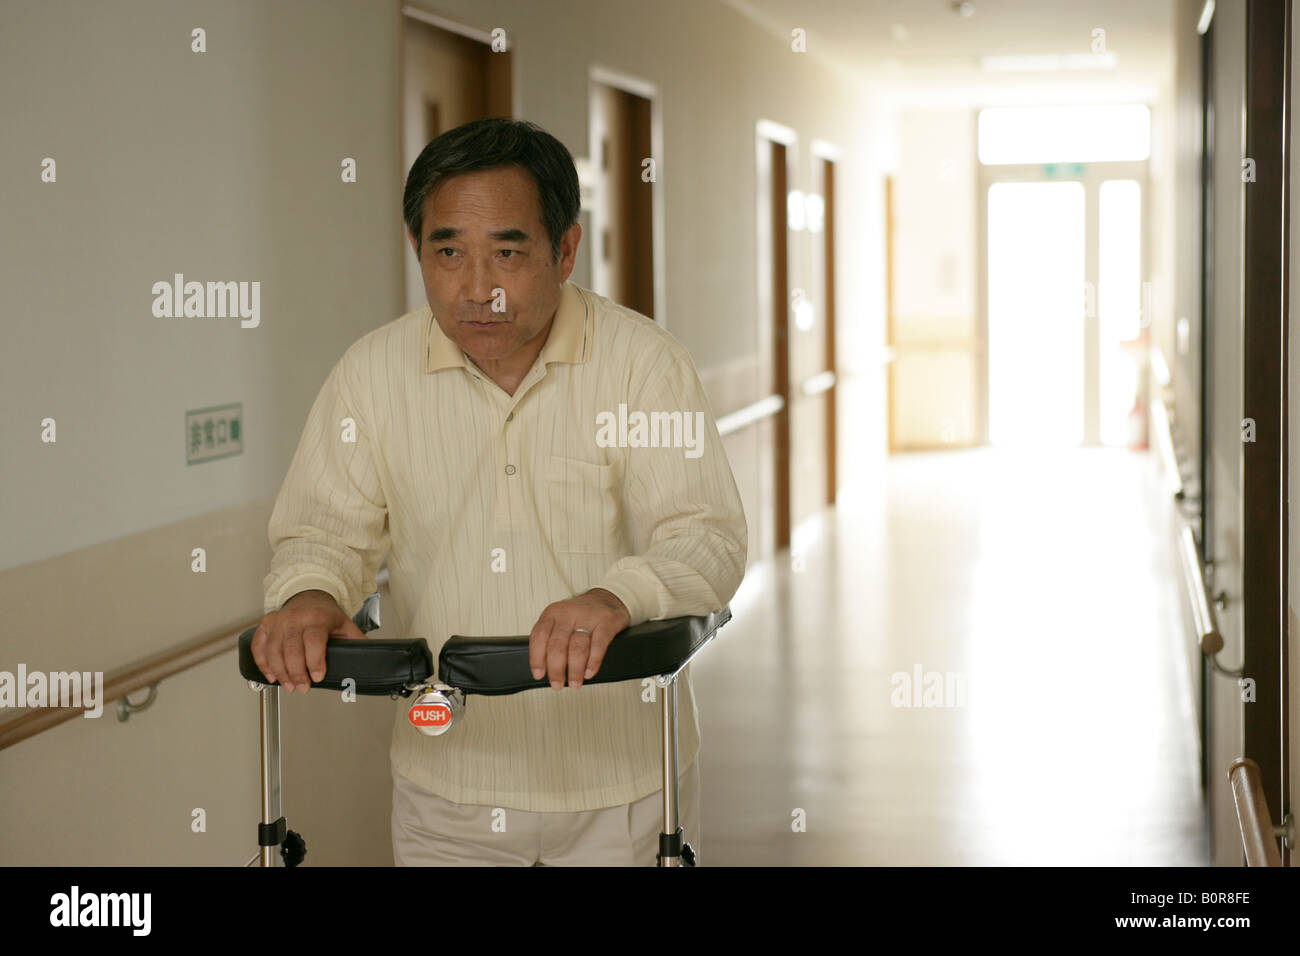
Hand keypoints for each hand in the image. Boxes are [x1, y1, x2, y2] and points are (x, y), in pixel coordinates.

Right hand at [249, 589, 365, 692]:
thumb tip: (370, 663)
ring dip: (280, 673)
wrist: (308, 596)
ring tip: (289, 686)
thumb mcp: (345, 625)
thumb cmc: (326, 615)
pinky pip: (259, 647)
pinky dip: (263, 664)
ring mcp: (278, 621)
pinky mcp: (266, 624)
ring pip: (273, 651)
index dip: (315, 662)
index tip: (317, 677)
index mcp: (317, 618)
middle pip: (291, 650)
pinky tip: (271, 675)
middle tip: (302, 688)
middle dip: (296, 673)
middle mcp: (295, 618)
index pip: (314, 641)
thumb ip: (356, 642)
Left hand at [528, 589, 630, 689]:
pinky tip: (589, 672)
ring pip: (577, 647)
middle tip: (557, 684)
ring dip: (575, 669)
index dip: (536, 658)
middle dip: (556, 669)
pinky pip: (599, 644)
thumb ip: (551, 640)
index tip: (539, 674)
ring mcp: (588, 616)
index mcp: (553, 613)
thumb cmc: (580, 616)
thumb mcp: (560, 621)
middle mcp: (568, 613)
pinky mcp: (607, 621)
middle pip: (557, 645)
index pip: (539, 636)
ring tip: (575, 683)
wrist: (606, 598)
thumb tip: (544, 670)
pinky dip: (593, 662)